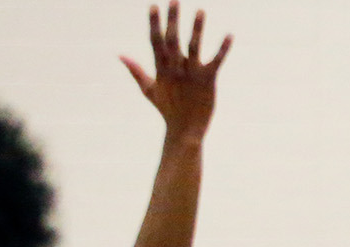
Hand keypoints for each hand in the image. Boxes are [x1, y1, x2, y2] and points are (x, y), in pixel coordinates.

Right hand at [122, 3, 230, 143]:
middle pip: (172, 39)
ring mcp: (192, 74)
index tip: (154, 6)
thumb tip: (120, 55)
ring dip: (197, 28)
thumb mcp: (149, 90)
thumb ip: (136, 70)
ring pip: (194, 47)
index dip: (155, 23)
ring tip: (201, 11)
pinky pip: (216, 61)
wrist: (185, 130)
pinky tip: (230, 35)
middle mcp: (176, 69)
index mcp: (161, 69)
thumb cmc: (168, 110)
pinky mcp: (208, 81)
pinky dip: (223, 49)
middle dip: (173, 19)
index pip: (155, 41)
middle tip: (175, 0)